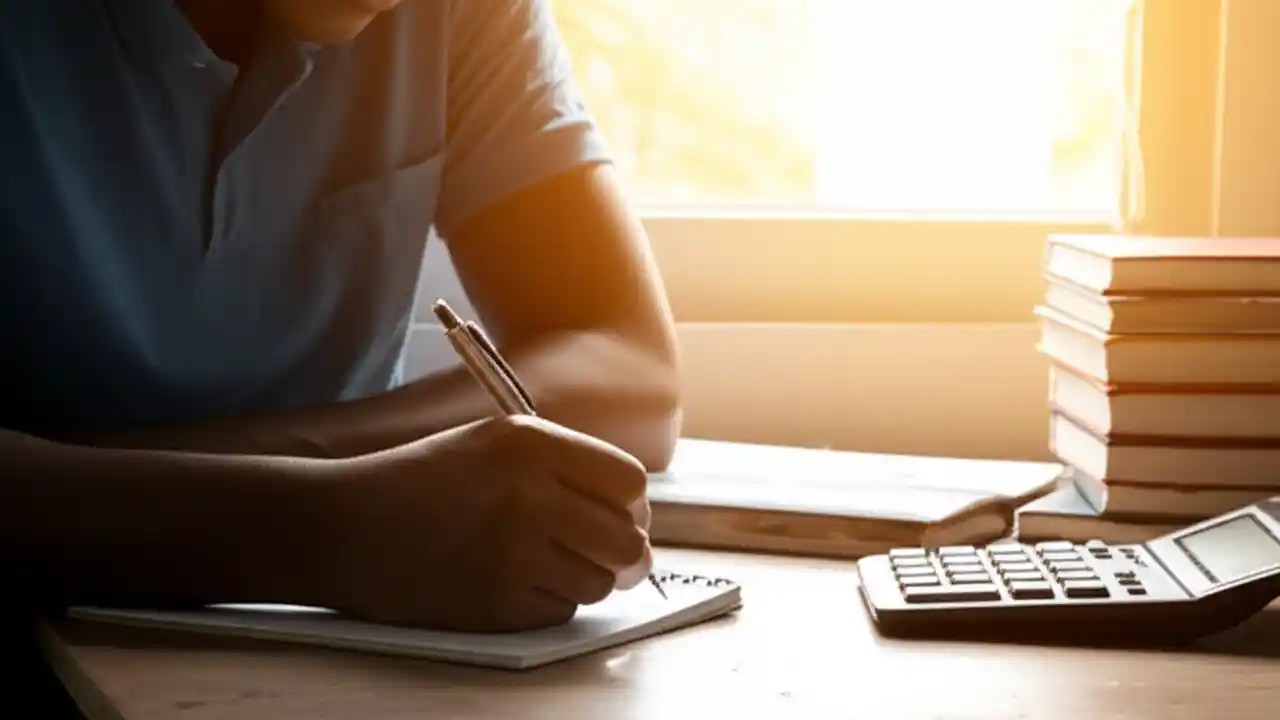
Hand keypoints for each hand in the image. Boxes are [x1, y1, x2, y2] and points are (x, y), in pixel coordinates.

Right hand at [312, 415, 652, 631]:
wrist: (343, 525)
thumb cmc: (421, 481)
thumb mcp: (494, 442)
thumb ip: (563, 466)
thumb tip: (631, 512)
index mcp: (532, 444)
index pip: (629, 482)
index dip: (631, 506)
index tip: (621, 517)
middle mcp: (531, 495)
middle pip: (626, 541)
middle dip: (624, 554)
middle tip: (609, 557)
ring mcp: (514, 552)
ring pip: (598, 582)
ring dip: (582, 579)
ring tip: (543, 565)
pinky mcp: (496, 602)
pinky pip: (560, 611)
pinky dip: (547, 604)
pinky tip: (511, 583)